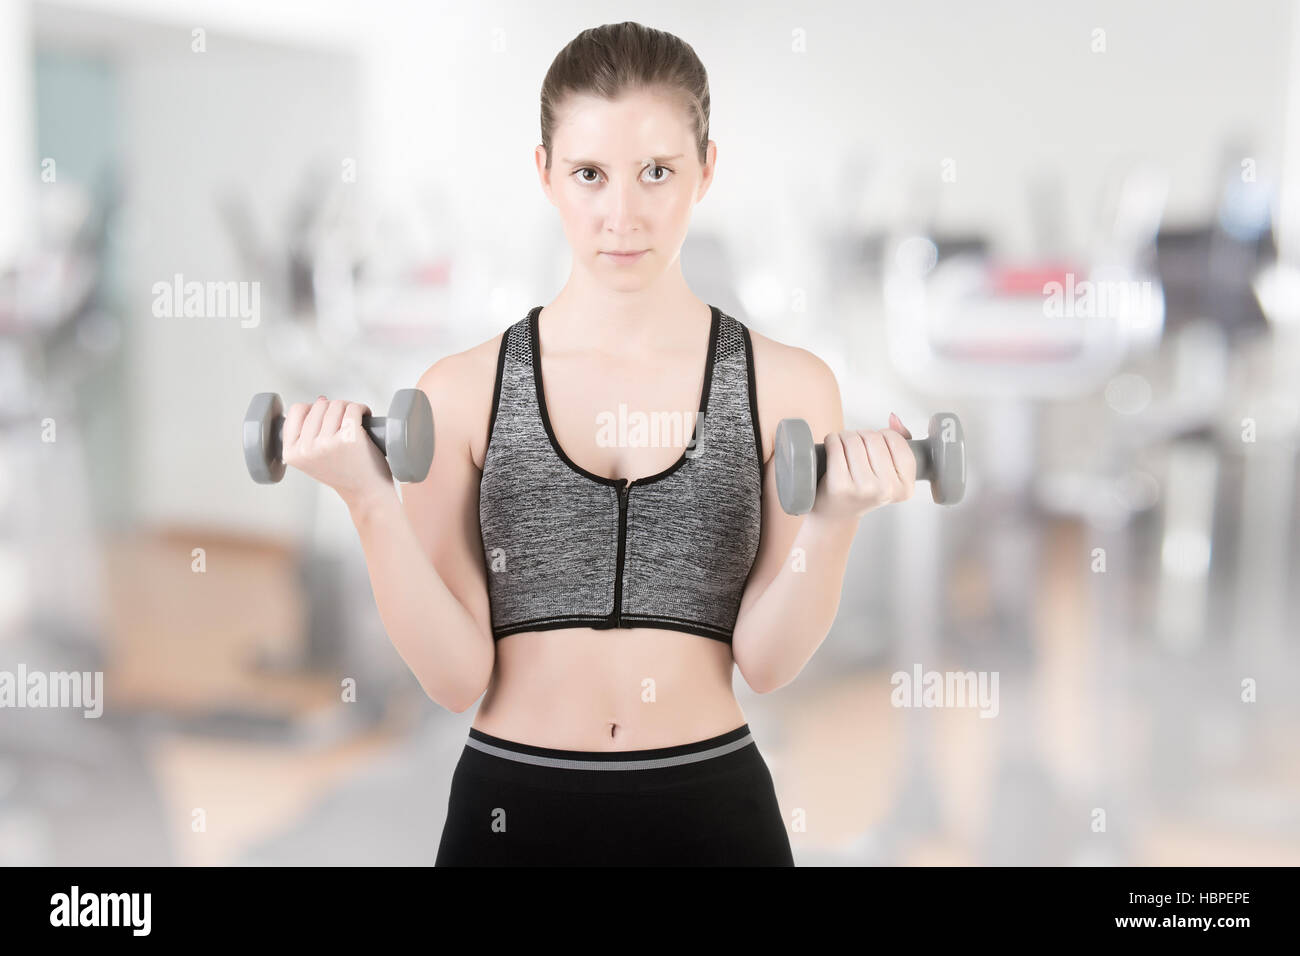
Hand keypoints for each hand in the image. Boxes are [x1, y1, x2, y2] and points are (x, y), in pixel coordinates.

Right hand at [281, 396, 395, 507]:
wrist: (366, 493)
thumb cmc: (343, 474)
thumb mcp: (311, 458)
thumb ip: (306, 433)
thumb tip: (320, 400)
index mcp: (292, 453)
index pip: (296, 411)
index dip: (312, 409)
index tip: (324, 418)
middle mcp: (307, 448)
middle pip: (319, 405)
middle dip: (334, 409)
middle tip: (344, 423)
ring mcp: (327, 443)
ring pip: (337, 404)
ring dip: (348, 408)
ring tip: (354, 422)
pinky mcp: (349, 437)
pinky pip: (353, 408)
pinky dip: (361, 409)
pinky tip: (365, 417)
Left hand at [811, 412, 916, 520]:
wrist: (837, 514)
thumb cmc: (863, 489)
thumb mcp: (890, 472)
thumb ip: (900, 442)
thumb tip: (893, 418)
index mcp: (905, 486)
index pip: (896, 440)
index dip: (883, 435)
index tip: (874, 445)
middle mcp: (886, 490)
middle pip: (873, 437)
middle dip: (862, 435)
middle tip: (855, 447)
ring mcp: (863, 489)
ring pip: (853, 439)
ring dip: (845, 436)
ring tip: (843, 448)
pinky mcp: (839, 485)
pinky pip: (835, 445)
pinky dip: (831, 440)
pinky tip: (831, 447)